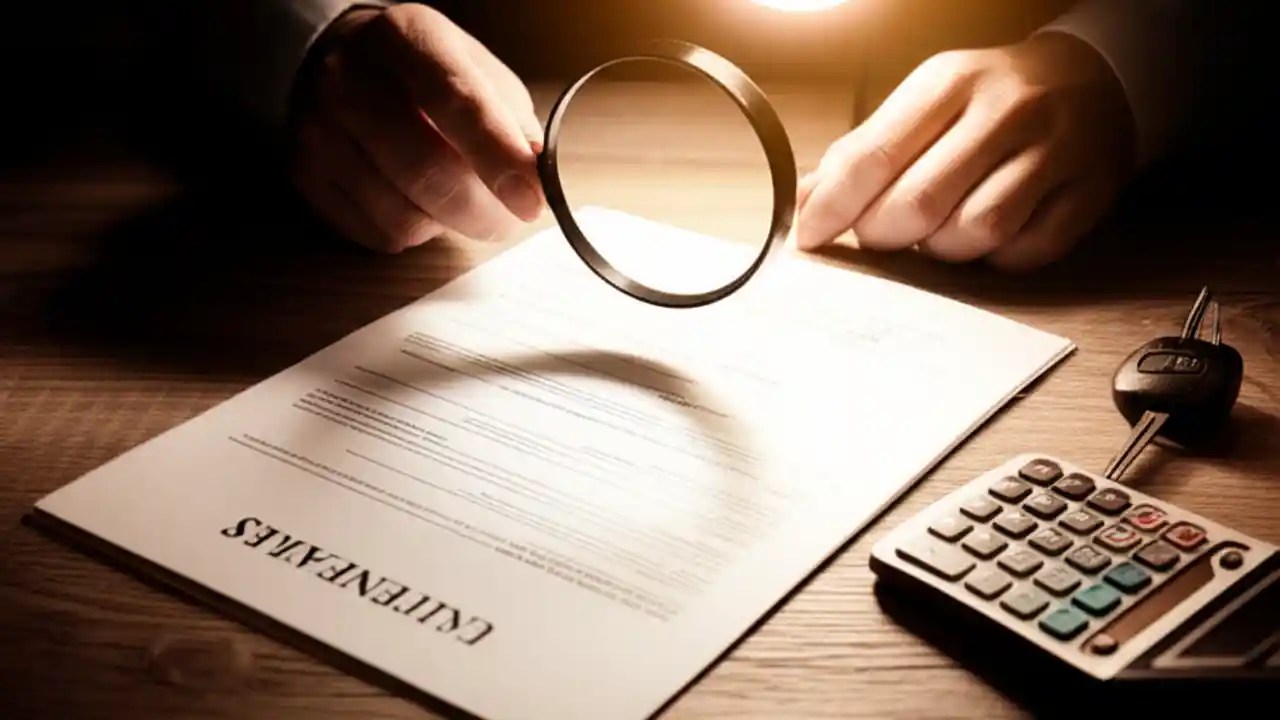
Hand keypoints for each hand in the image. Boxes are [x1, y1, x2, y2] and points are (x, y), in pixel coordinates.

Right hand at [289, 4, 544, 252]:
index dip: (498, 157)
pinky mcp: (305, 177)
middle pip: (426, 170)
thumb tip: (536, 179)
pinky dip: (413, 230)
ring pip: (404, 217)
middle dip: (482, 211)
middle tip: (507, 218)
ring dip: (446, 223)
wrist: (334, 61)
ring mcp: (319, 131)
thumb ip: (510, 120)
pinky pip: (379, 235)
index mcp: (405, 38)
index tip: (530, 199)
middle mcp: (349, 79)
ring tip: (452, 195)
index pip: (455, 101)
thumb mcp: (473, 70)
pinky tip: (413, 198)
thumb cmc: (419, 72)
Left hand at [792, 32, 1135, 270]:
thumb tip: (802, 203)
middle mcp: (1005, 111)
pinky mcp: (1090, 192)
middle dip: (884, 234)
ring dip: (941, 249)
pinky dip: (996, 258)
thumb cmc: (986, 101)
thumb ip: (862, 152)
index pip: (873, 155)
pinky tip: (987, 237)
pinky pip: (1026, 252)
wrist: (1090, 79)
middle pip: (919, 203)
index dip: (833, 207)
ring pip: (976, 231)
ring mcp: (1055, 151)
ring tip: (936, 232)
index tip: (809, 236)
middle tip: (880, 234)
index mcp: (950, 82)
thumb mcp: (922, 104)